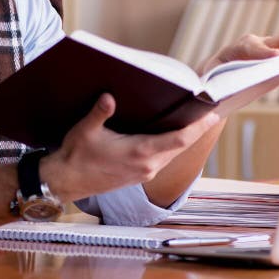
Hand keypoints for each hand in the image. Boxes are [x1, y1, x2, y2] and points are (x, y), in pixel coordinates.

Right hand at [40, 93, 219, 203]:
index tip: (212, 115)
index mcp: (139, 153)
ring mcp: (145, 173)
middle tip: (210, 111)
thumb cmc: (76, 155)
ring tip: (196, 121)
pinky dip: (173, 146)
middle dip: (196, 130)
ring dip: (185, 139)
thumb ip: (99, 113)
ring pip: (174, 154)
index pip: (178, 140)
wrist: (67, 181)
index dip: (197, 127)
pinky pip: (164, 159)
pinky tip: (172, 135)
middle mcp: (147, 166)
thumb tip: (109, 97)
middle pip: (181, 147)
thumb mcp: (86, 130)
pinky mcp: (140, 175)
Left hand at [198, 27, 278, 78]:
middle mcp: (259, 46)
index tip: (277, 56)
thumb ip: (212, 82)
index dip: (264, 52)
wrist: (218, 75)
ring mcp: (273, 53)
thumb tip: (207, 93)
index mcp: (238, 48)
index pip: (252, 48)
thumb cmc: (213, 77)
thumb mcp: (209, 78)